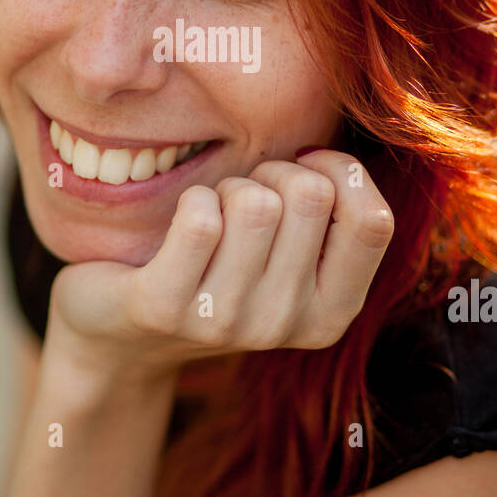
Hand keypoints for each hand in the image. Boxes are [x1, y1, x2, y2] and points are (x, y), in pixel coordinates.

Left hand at [46, 149, 393, 385]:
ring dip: (229, 188)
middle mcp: (284, 324)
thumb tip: (334, 159)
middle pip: (310, 196)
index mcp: (331, 313)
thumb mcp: (290, 260)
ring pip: (255, 203)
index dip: (344, 173)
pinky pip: (200, 218)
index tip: (307, 167)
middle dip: (274, 174)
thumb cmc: (219, 271)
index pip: (374, 222)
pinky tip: (182, 223)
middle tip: (245, 197)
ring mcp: (226, 322)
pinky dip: (192, 200)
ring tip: (213, 214)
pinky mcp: (165, 308)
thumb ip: (329, 218)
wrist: (122, 336)